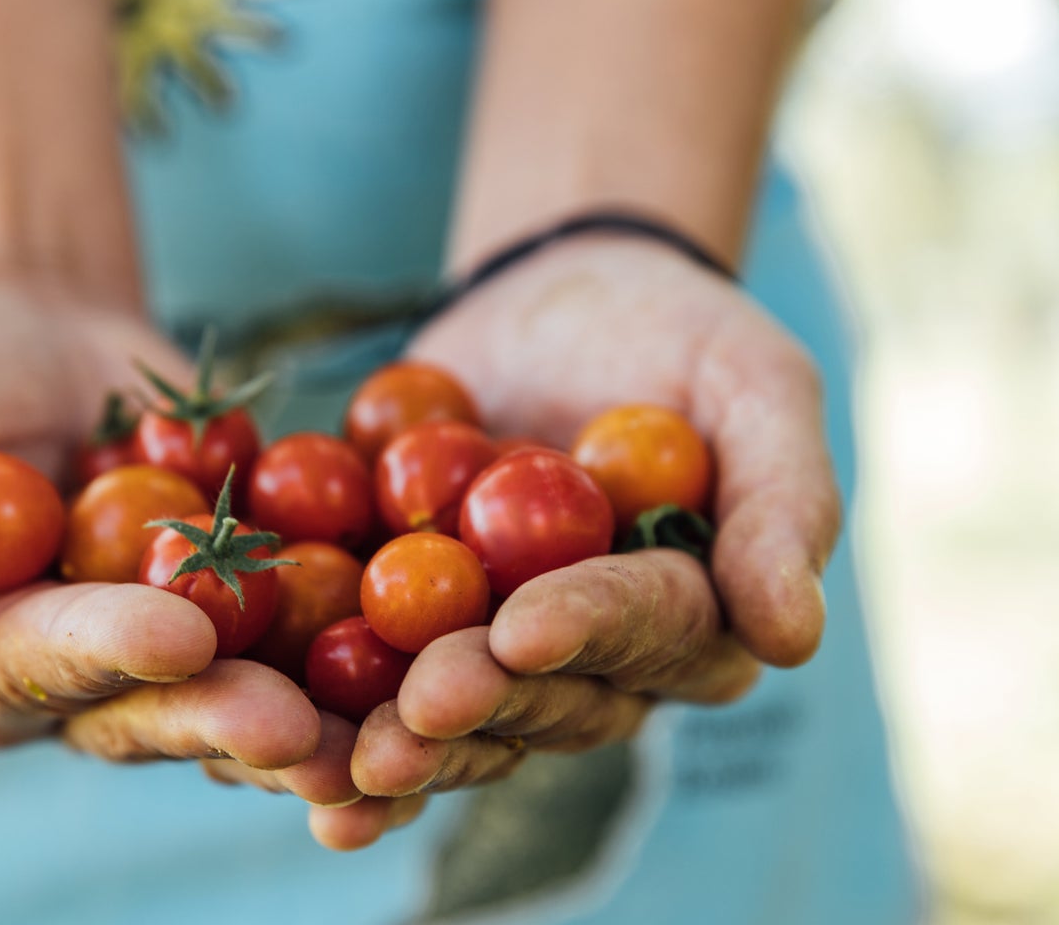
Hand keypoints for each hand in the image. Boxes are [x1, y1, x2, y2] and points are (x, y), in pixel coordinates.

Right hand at [0, 276, 355, 802]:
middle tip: (309, 732)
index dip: (108, 653)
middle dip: (233, 718)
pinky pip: (317, 615)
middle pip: (162, 706)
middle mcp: (91, 678)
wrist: (21, 331)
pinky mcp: (255, 591)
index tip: (178, 632)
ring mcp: (183, 639)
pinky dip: (376, 631)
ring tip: (394, 731)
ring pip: (254, 686)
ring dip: (325, 712)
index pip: (42, 667)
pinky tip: (447, 641)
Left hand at [342, 236, 840, 822]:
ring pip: (453, 710)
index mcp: (690, 615)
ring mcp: (497, 649)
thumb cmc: (680, 335)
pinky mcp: (412, 624)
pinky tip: (266, 739)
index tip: (523, 628)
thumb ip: (784, 501)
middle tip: (413, 711)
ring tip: (337, 761)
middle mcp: (594, 658)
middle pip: (541, 697)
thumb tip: (792, 638)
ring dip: (397, 740)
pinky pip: (365, 669)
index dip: (586, 631)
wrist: (560, 297)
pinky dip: (320, 702)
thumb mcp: (756, 386)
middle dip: (478, 705)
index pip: (644, 629)